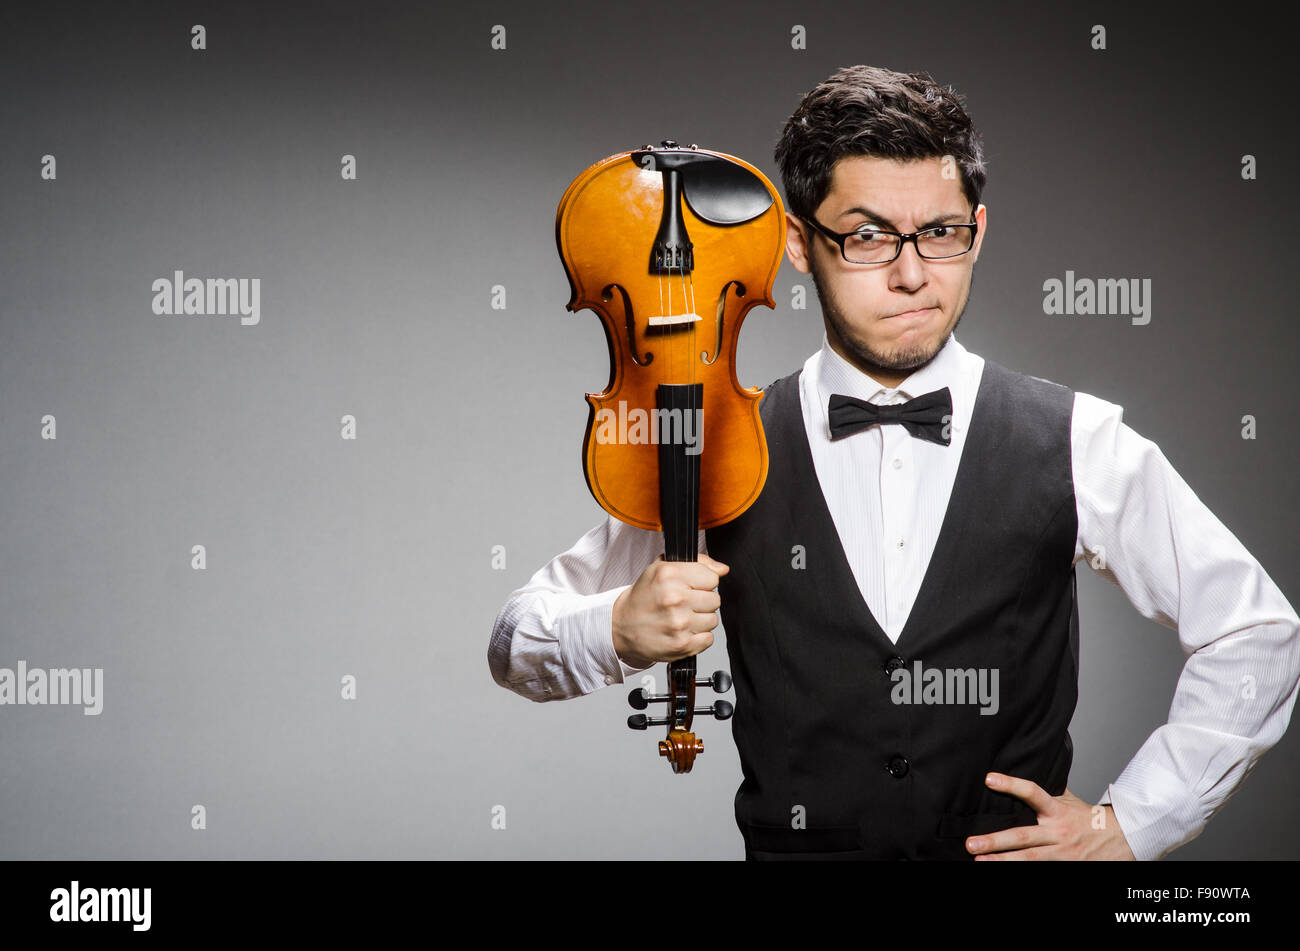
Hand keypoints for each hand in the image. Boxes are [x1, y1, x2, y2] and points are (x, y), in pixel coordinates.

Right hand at [611, 553, 729, 668]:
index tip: (691, 587)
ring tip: (681, 618)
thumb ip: (696, 563)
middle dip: (702, 601)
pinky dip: (698, 637)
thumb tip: (722, 569)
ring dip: (700, 620)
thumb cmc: (642, 598)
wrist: (620, 626)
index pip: (712, 577)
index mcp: (669, 575)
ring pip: (713, 620)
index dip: (703, 582)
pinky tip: (682, 631)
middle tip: (684, 604)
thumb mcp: (661, 569)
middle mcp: (674, 598)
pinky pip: (708, 639)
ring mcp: (679, 623)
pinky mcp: (682, 644)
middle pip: (715, 599)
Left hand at [966, 772, 1135, 859]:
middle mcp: (1058, 833)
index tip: (989, 779)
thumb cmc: (1091, 819)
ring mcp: (1061, 854)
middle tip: (971, 843)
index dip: (1012, 785)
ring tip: (979, 861)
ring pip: (1029, 859)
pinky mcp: (1065, 868)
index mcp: (1058, 811)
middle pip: (1023, 837)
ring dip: (1002, 861)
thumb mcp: (1069, 800)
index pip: (1033, 793)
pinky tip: (1000, 872)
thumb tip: (1030, 764)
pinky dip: (1020, 871)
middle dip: (995, 841)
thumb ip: (1048, 788)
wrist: (1122, 840)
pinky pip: (1040, 871)